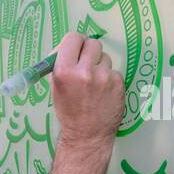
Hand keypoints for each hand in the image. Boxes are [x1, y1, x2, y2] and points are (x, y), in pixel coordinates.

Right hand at [50, 32, 123, 148]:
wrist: (86, 135)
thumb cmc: (68, 111)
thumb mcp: (56, 86)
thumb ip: (61, 63)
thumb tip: (67, 47)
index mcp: (64, 70)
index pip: (73, 38)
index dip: (75, 43)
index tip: (76, 48)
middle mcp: (84, 71)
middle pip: (92, 43)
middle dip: (89, 52)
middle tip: (86, 63)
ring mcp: (104, 77)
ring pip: (105, 57)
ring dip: (100, 66)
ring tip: (94, 83)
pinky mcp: (118, 84)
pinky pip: (114, 71)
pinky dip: (109, 79)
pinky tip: (103, 92)